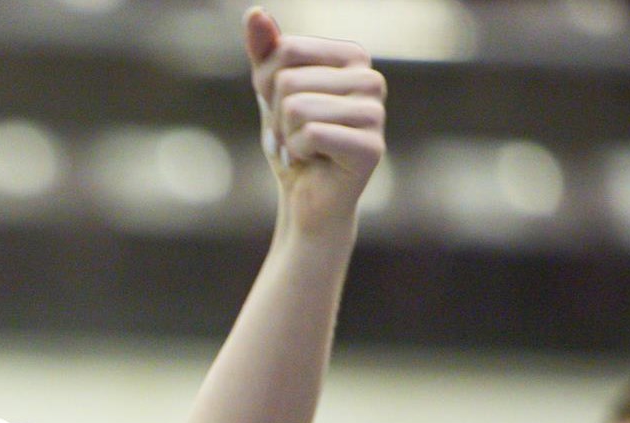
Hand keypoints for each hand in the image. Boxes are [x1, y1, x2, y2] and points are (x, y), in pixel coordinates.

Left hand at [244, 7, 385, 236]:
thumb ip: (264, 51)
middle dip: (277, 114)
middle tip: (295, 134)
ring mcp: (376, 113)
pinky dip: (299, 153)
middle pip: (287, 81)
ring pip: (296, 108)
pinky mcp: (372, 147)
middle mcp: (371, 79)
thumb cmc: (292, 140)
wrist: (307, 197)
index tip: (283, 107)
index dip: (267, 84)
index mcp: (352, 56)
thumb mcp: (270, 92)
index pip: (284, 50)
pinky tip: (316, 161)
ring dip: (287, 136)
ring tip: (306, 148)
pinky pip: (311, 135)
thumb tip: (254, 13)